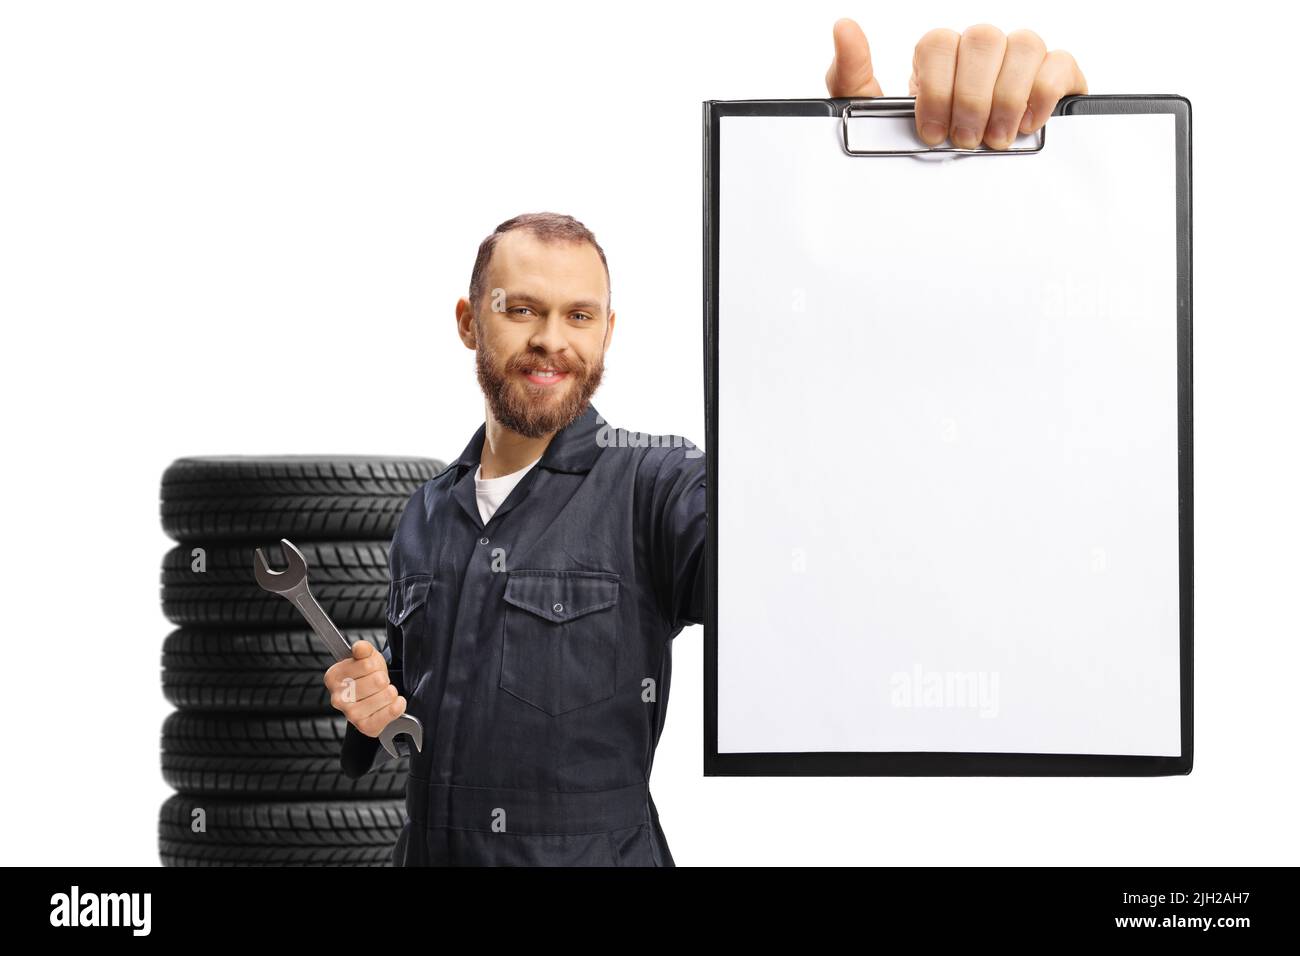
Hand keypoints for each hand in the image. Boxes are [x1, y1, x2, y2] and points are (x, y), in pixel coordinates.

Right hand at [324, 639, 406, 737]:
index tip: (370, 669)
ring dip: (390, 692)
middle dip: (384, 679)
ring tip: (384, 694)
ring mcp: (350, 714)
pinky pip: (389, 714)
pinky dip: (397, 707)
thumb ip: (364, 649)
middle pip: (378, 680)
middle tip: (379, 684)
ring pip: (386, 695)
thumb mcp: (367, 657)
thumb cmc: (369, 676)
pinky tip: (395, 703)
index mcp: (333, 677)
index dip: (375, 664)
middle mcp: (338, 698)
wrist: (374, 697)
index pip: (367, 664)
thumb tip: (359, 647)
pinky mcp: (364, 727)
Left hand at [825, 18, 1087, 150]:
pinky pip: (1059, 62)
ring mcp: (1020, 59)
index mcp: (940, 55)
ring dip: (1006, 98)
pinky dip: (1042, 94)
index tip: (931, 132)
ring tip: (993, 140)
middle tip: (963, 141)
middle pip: (981, 39)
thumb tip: (843, 27)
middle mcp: (981, 49)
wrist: (959, 185)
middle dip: (970, 98)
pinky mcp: (1058, 76)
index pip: (938, 42)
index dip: (935, 88)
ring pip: (1023, 45)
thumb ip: (850, 74)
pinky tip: (1025, 125)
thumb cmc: (918, 144)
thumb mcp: (871, 116)